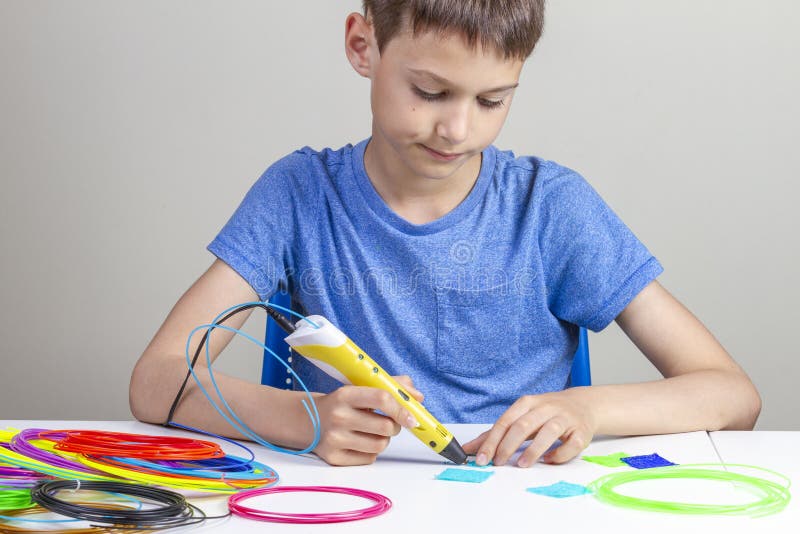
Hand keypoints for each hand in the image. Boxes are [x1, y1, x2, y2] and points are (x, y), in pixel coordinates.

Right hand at [312, 375, 423, 465]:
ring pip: (380, 445)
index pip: (382, 399)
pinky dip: (371, 452)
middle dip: (395, 426)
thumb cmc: (343, 403)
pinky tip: (361, 442)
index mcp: (346, 394)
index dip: (402, 409)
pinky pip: (369, 458)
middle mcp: (338, 416)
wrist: (309, 421)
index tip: (412, 418)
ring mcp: (334, 438)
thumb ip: (391, 386)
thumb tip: (418, 397)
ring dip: (384, 439)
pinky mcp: (334, 458)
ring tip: (373, 432)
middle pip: (385, 426)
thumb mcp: (361, 388)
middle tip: (389, 423)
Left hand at [462, 388, 595, 467]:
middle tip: (498, 463)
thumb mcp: (521, 416)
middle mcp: (546, 408)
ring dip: (533, 450)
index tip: (482, 458)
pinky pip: (572, 444)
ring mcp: (565, 419)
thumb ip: (497, 433)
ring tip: (521, 464)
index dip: (492, 441)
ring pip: (548, 432)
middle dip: (508, 445)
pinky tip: (548, 460)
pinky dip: (559, 454)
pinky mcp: (582, 431)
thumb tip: (470, 449)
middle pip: (524, 425)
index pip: (505, 421)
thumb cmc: (546, 413)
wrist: (584, 404)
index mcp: (527, 403)